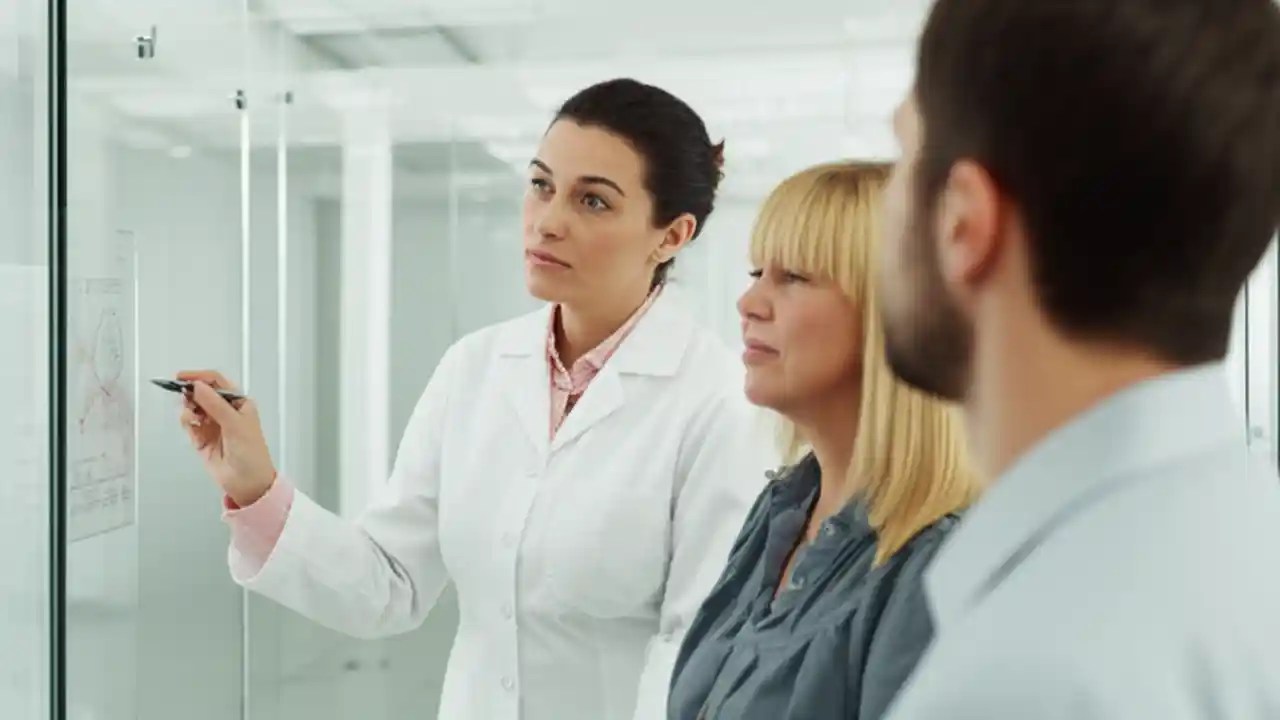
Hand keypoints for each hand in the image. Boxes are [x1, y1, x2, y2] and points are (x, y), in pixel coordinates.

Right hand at [176, 370, 276, 507]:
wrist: (247, 482)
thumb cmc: (251, 453)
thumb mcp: (235, 424)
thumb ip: (215, 404)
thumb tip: (198, 386)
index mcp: (239, 403)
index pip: (217, 382)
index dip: (199, 377)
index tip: (182, 378)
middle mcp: (225, 411)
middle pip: (202, 393)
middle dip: (191, 393)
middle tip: (186, 398)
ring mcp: (212, 424)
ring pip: (193, 407)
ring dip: (189, 408)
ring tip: (192, 417)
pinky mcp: (202, 438)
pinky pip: (189, 423)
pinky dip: (187, 421)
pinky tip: (191, 424)